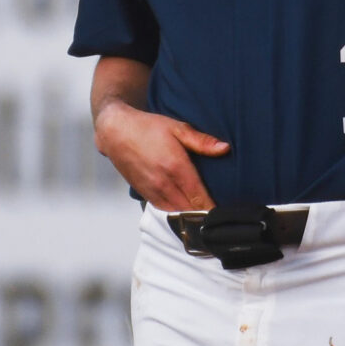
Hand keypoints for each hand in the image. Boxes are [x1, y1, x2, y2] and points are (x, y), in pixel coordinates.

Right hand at [92, 101, 227, 209]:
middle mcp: (163, 183)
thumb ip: (202, 141)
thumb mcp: (178, 128)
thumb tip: (225, 148)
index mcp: (176, 167)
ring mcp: (152, 191)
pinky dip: (177, 214)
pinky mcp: (145, 194)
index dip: (215, 211)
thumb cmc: (148, 127)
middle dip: (206, 216)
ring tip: (207, 218)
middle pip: (190, 211)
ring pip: (177, 215)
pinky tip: (188, 212)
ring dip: (191, 217)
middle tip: (222, 218)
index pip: (200, 199)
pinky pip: (165, 211)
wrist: (116, 132)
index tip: (227, 214)